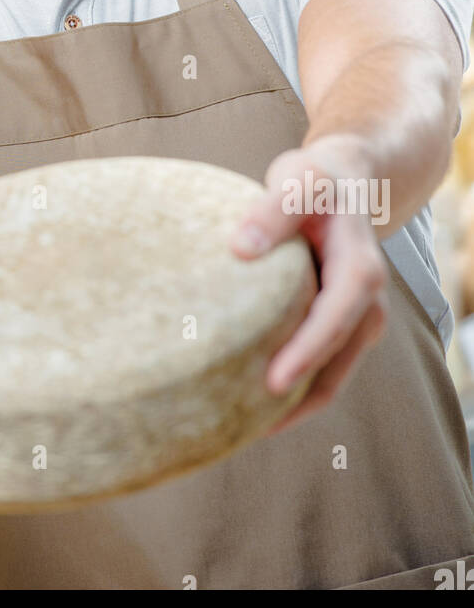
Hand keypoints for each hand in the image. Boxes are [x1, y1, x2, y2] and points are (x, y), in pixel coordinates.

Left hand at [230, 137, 388, 433]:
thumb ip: (271, 212)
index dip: (305, 356)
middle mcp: (368, 303)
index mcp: (359, 272)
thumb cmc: (316, 181)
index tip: (272, 386)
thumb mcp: (296, 181)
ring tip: (242, 426)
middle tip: (244, 425)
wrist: (345, 181)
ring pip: (330, 376)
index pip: (332, 323)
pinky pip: (321, 366)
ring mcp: (358, 319)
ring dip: (295, 404)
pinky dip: (294, 387)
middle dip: (296, 400)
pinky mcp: (340, 325)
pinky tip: (252, 403)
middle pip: (334, 364)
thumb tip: (239, 249)